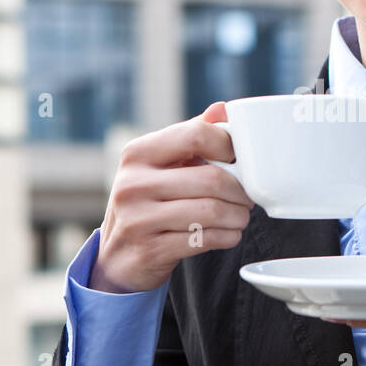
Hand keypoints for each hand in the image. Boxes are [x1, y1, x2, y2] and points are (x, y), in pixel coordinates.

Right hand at [89, 102, 254, 293]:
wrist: (117, 256)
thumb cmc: (148, 202)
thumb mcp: (159, 165)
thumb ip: (190, 136)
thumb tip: (222, 109)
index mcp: (138, 154)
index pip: (196, 135)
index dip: (228, 146)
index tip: (240, 160)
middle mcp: (133, 184)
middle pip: (211, 179)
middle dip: (240, 191)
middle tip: (248, 197)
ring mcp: (138, 219)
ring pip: (211, 211)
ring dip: (237, 216)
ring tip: (241, 216)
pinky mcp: (149, 250)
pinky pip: (203, 239)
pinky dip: (227, 237)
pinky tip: (229, 234)